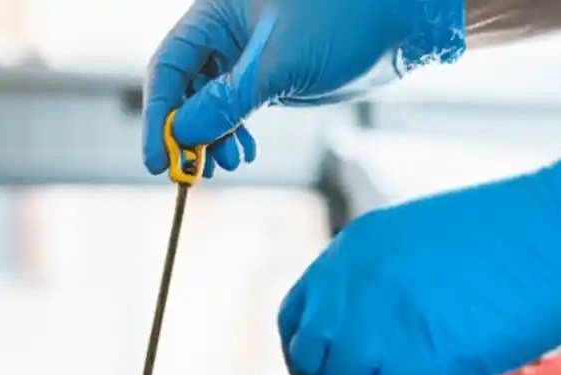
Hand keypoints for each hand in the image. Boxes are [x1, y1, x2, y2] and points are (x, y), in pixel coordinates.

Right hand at [142, 0, 466, 177]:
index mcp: (217, 12)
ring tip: (229, 164)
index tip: (158, 159)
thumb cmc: (345, 22)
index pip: (168, 65)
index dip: (159, 114)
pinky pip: (233, 111)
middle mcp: (224, 32)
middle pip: (183, 89)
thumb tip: (182, 135)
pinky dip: (232, 135)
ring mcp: (244, 56)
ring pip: (208, 105)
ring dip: (211, 140)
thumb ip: (228, 100)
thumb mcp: (280, 64)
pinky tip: (243, 154)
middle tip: (193, 172)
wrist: (401, 23)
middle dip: (186, 132)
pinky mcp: (265, 78)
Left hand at [278, 121, 560, 374]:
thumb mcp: (418, 239)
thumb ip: (375, 282)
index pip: (294, 317)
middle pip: (312, 358)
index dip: (304, 353)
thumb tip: (354, 339)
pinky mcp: (416, 359)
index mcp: (352, 249)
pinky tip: (457, 361)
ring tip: (437, 355)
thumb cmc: (514, 234)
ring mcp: (380, 324)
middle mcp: (353, 285)